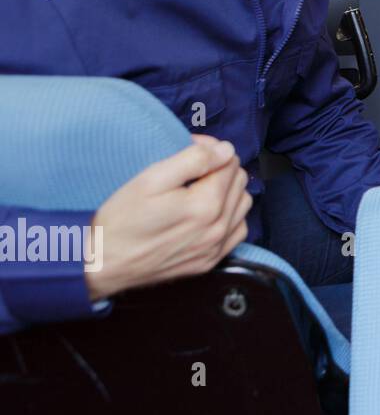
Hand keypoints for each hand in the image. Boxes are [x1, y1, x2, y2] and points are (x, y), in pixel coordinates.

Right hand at [85, 135, 252, 301]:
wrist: (100, 264)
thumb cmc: (120, 221)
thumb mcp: (150, 179)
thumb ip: (193, 160)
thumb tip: (225, 150)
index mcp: (207, 204)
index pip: (230, 161)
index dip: (211, 150)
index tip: (190, 150)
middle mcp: (218, 228)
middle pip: (239, 181)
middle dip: (220, 167)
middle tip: (192, 168)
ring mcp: (216, 248)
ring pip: (243, 205)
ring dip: (228, 191)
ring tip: (200, 189)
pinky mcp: (210, 261)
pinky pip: (238, 231)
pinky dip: (229, 217)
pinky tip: (208, 213)